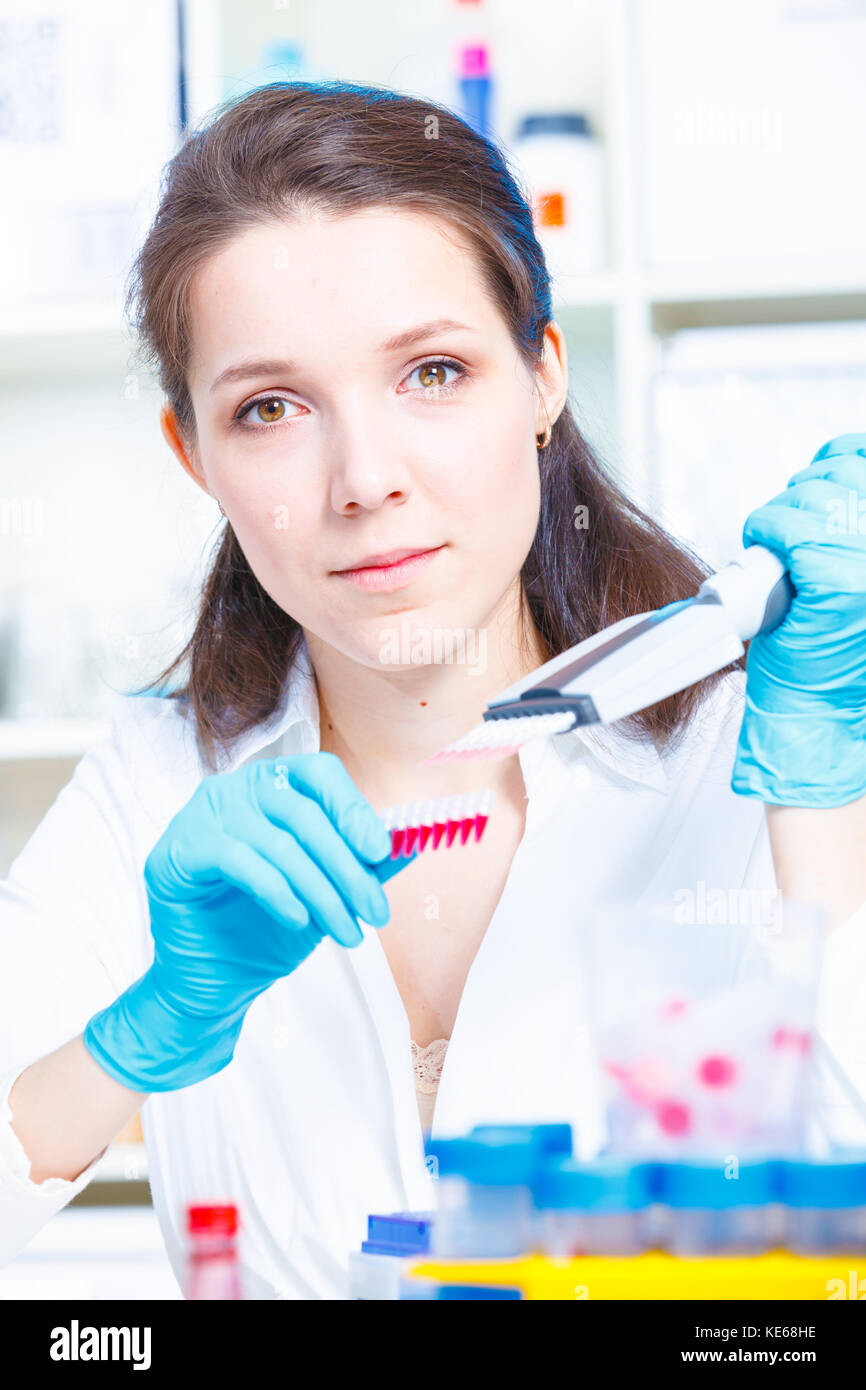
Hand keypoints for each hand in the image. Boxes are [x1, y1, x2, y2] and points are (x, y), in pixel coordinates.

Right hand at [83, 752, 399, 1091]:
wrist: (211, 981)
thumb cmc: (264, 928)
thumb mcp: (325, 894)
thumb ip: (361, 864)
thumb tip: (410, 842)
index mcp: (273, 785)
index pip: (319, 774)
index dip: (353, 809)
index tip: (381, 852)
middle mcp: (236, 789)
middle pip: (303, 814)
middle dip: (347, 868)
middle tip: (376, 912)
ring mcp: (203, 815)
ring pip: (278, 843)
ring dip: (322, 893)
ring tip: (347, 933)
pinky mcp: (179, 849)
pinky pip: (239, 861)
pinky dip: (277, 892)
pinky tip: (298, 920)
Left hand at [732, 433, 865, 806]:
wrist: (820, 712)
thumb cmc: (831, 646)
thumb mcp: (853, 570)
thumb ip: (852, 524)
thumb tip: (838, 463)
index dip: (841, 461)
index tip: (819, 480)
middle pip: (845, 475)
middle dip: (804, 494)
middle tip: (788, 532)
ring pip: (812, 498)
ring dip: (781, 515)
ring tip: (778, 549)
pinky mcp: (844, 583)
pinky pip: (790, 528)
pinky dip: (766, 530)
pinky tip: (765, 551)